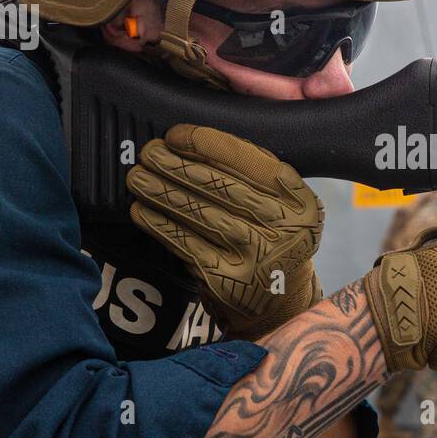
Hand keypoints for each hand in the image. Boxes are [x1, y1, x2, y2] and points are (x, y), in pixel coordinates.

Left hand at [127, 124, 323, 341]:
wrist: (280, 302)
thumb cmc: (273, 238)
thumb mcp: (283, 205)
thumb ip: (254, 175)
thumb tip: (191, 143)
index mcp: (298, 200)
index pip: (249, 161)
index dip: (207, 144)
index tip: (176, 135)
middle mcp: (283, 227)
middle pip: (220, 186)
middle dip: (177, 165)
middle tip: (149, 153)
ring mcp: (255, 256)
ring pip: (199, 213)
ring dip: (161, 192)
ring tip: (137, 178)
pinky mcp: (227, 280)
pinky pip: (185, 244)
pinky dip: (159, 225)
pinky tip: (141, 211)